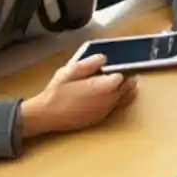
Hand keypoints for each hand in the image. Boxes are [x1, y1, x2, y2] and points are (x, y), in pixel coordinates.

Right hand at [20, 54, 136, 138]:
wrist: (47, 115)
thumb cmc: (57, 92)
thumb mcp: (70, 71)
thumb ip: (89, 63)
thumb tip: (104, 58)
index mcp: (104, 87)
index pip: (124, 75)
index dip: (122, 68)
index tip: (117, 64)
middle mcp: (110, 100)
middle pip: (129, 87)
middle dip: (128, 78)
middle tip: (120, 70)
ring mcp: (107, 110)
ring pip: (127, 98)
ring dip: (126, 89)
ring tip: (118, 81)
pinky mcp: (102, 118)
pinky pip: (118, 107)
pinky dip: (120, 99)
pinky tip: (110, 93)